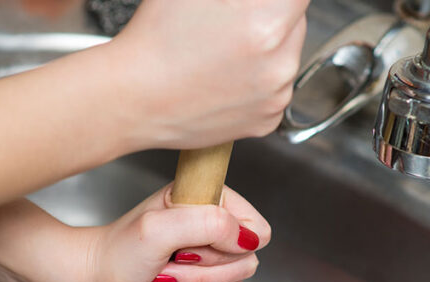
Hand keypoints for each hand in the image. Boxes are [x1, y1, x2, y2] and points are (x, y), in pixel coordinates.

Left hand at [78, 184, 269, 281]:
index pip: (257, 230)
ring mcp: (204, 259)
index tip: (190, 251)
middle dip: (203, 278)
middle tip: (165, 270)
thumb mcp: (158, 230)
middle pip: (245, 266)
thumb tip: (248, 239)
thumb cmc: (113, 254)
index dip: (231, 249)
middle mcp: (209, 227)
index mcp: (207, 201)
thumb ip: (208, 223)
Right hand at [110, 0, 309, 148]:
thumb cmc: (155, 42)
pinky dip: (257, 82)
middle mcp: (280, 63)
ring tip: (221, 52)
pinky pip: (274, 89)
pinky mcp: (267, 121)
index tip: (257, 4)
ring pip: (286, 56)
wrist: (133, 98)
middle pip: (296, 21)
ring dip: (265, 49)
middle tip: (227, 21)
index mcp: (268, 22)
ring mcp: (276, 96)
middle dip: (270, 15)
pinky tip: (223, 77)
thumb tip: (257, 0)